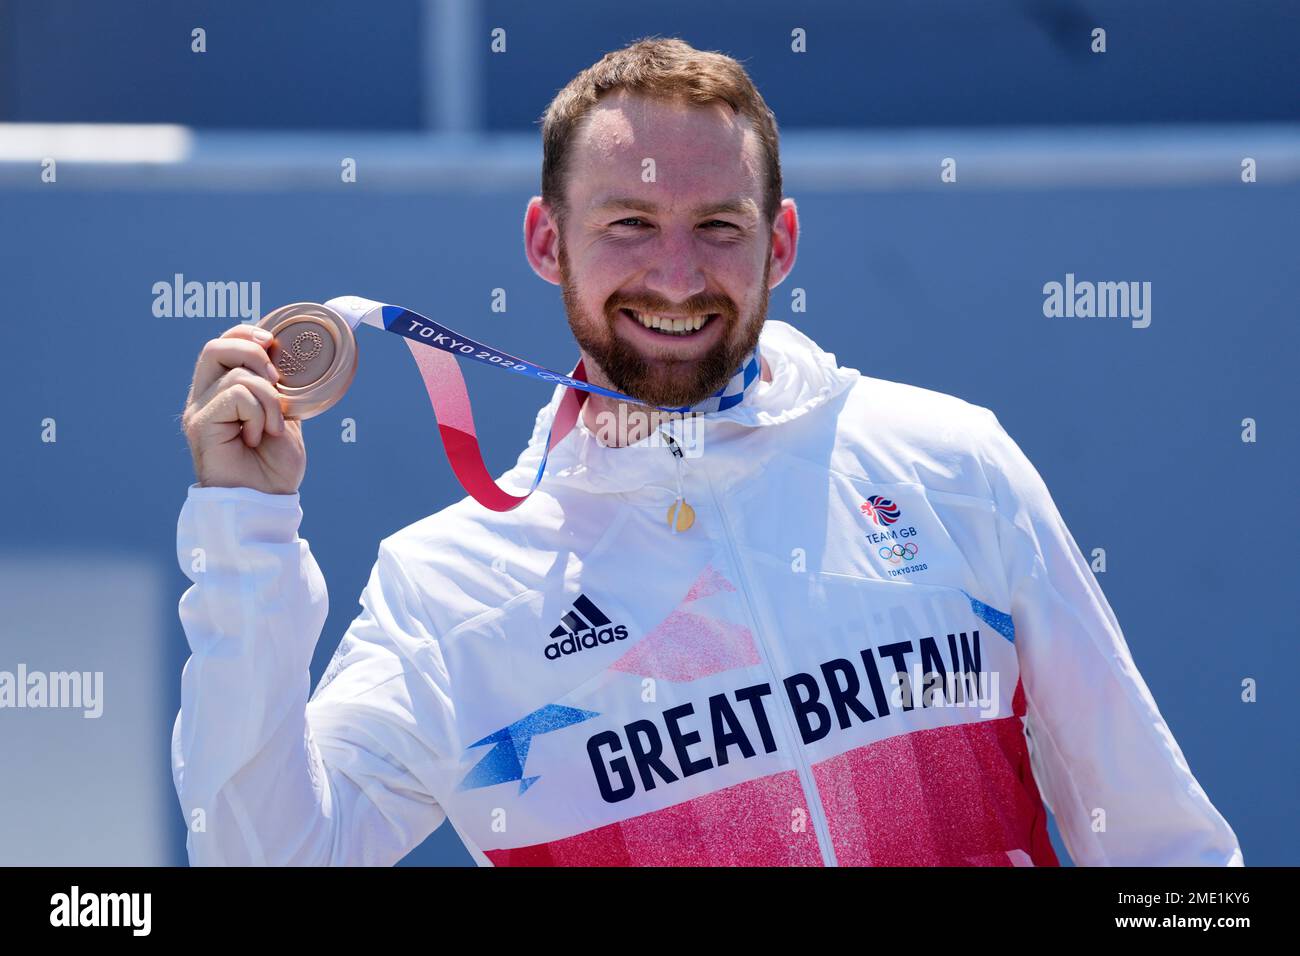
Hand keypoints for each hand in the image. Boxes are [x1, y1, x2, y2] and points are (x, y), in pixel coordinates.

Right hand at [181, 324, 305, 494]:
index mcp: (222, 390)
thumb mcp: (285, 418)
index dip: (247, 333)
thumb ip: (280, 390)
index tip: (273, 343)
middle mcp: (204, 397)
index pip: (224, 343)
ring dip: (269, 399)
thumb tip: (289, 361)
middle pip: (215, 347)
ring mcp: (199, 410)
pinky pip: (236, 396)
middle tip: (276, 381)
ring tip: (272, 428)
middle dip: (253, 353)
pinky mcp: (199, 424)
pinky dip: (258, 413)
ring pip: (237, 374)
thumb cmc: (274, 466)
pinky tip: (256, 436)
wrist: (267, 500)